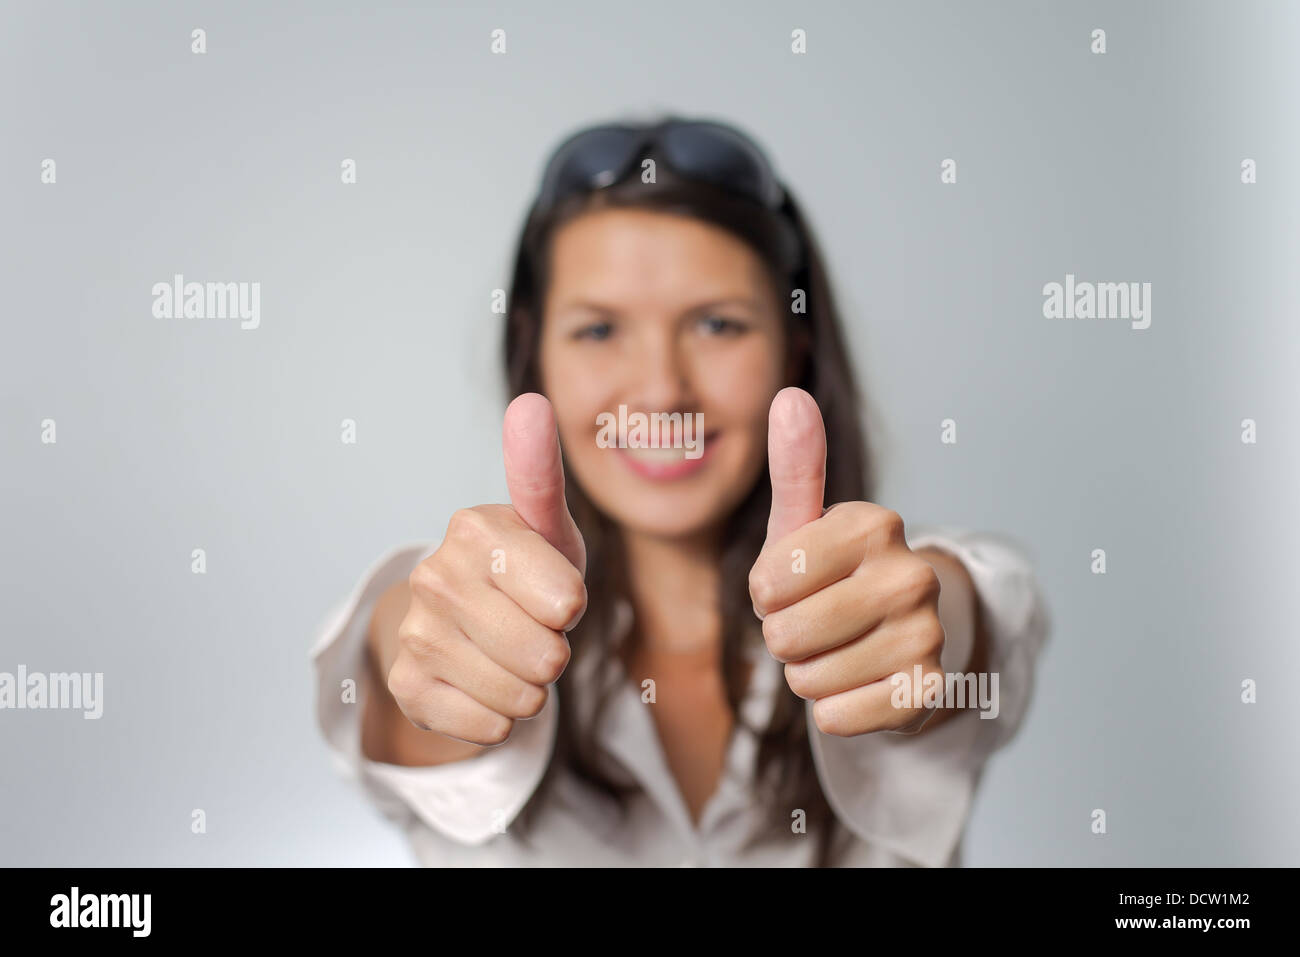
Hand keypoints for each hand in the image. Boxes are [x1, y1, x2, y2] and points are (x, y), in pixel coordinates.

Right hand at [385, 393, 587, 745]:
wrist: (465, 626)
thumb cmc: (524, 573)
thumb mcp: (548, 529)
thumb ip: (542, 473)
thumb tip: (530, 402)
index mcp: (474, 528)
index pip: (567, 600)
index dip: (571, 606)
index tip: (553, 592)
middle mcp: (434, 574)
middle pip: (547, 655)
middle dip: (555, 653)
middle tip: (533, 630)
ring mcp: (415, 631)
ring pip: (521, 696)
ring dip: (532, 688)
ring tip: (513, 656)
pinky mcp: (406, 685)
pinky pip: (489, 726)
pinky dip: (502, 717)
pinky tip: (486, 686)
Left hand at [748, 387, 946, 735]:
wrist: (894, 632)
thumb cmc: (830, 574)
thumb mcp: (804, 524)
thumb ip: (795, 465)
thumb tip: (790, 395)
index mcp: (874, 524)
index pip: (769, 581)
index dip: (766, 592)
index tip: (793, 582)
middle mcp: (911, 574)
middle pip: (786, 635)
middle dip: (783, 637)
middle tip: (814, 621)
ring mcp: (928, 634)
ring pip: (807, 680)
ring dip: (806, 673)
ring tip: (837, 648)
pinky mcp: (928, 691)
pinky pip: (836, 717)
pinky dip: (832, 709)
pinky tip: (859, 681)